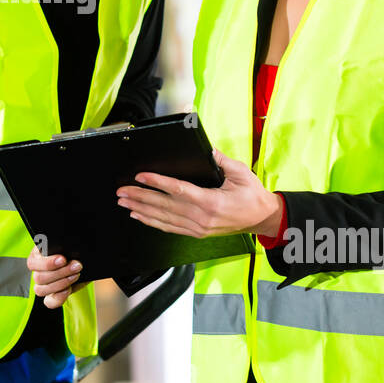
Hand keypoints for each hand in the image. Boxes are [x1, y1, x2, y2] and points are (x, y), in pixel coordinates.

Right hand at [27, 245, 85, 308]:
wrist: (81, 261)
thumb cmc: (72, 250)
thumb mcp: (67, 246)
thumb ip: (63, 247)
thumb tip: (66, 253)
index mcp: (36, 256)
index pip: (32, 263)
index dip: (47, 263)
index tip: (63, 259)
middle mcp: (36, 271)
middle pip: (39, 278)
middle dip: (60, 272)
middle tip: (77, 265)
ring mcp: (42, 285)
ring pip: (41, 290)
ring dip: (61, 283)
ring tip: (76, 274)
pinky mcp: (50, 296)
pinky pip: (49, 302)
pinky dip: (59, 298)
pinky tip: (69, 289)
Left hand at [116, 148, 281, 238]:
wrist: (262, 219)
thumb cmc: (252, 196)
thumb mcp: (240, 173)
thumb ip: (221, 160)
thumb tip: (205, 149)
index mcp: (211, 202)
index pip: (178, 191)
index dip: (157, 183)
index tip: (140, 177)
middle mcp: (201, 217)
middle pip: (164, 206)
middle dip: (140, 197)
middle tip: (121, 192)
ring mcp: (197, 228)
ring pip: (163, 218)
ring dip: (141, 210)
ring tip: (124, 203)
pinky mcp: (196, 233)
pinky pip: (169, 228)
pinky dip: (152, 222)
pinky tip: (139, 216)